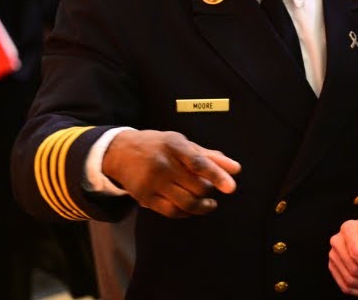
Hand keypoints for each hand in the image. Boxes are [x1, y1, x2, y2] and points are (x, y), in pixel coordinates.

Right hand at [102, 130, 239, 217]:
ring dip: (202, 207)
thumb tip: (236, 169)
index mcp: (174, 145)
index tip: (231, 187)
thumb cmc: (160, 146)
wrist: (121, 151)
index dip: (217, 175)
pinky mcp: (145, 197)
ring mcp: (152, 182)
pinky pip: (171, 211)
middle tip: (213, 190)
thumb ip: (210, 157)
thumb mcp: (183, 144)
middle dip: (209, 190)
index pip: (198, 162)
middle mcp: (162, 163)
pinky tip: (191, 209)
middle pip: (196, 186)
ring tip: (210, 204)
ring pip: (185, 202)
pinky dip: (186, 213)